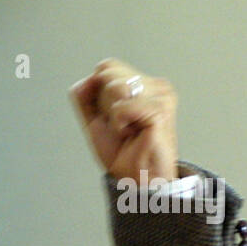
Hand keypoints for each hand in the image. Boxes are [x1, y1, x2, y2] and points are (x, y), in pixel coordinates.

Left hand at [70, 58, 176, 183]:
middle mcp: (156, 86)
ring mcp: (161, 95)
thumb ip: (85, 98)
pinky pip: (121, 107)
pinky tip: (132, 134)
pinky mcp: (159, 109)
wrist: (136, 179)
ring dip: (112, 115)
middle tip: (121, 125)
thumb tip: (85, 80)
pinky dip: (118, 124)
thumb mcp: (94, 120)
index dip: (98, 93)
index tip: (112, 117)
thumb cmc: (122, 153)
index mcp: (144, 84)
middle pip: (108, 72)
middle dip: (103, 104)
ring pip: (115, 86)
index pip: (107, 67)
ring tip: (127, 130)